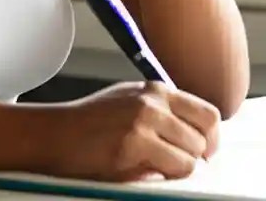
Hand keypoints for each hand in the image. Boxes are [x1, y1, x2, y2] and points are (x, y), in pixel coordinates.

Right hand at [35, 81, 220, 181]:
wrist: (54, 134)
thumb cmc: (88, 124)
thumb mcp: (129, 104)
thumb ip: (161, 113)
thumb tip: (195, 138)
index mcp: (156, 91)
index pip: (208, 113)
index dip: (212, 139)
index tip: (204, 154)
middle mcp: (154, 101)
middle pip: (204, 135)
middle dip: (197, 157)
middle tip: (181, 167)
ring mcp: (144, 120)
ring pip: (192, 154)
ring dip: (180, 168)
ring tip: (156, 169)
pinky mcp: (134, 143)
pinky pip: (176, 167)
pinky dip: (168, 176)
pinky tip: (146, 172)